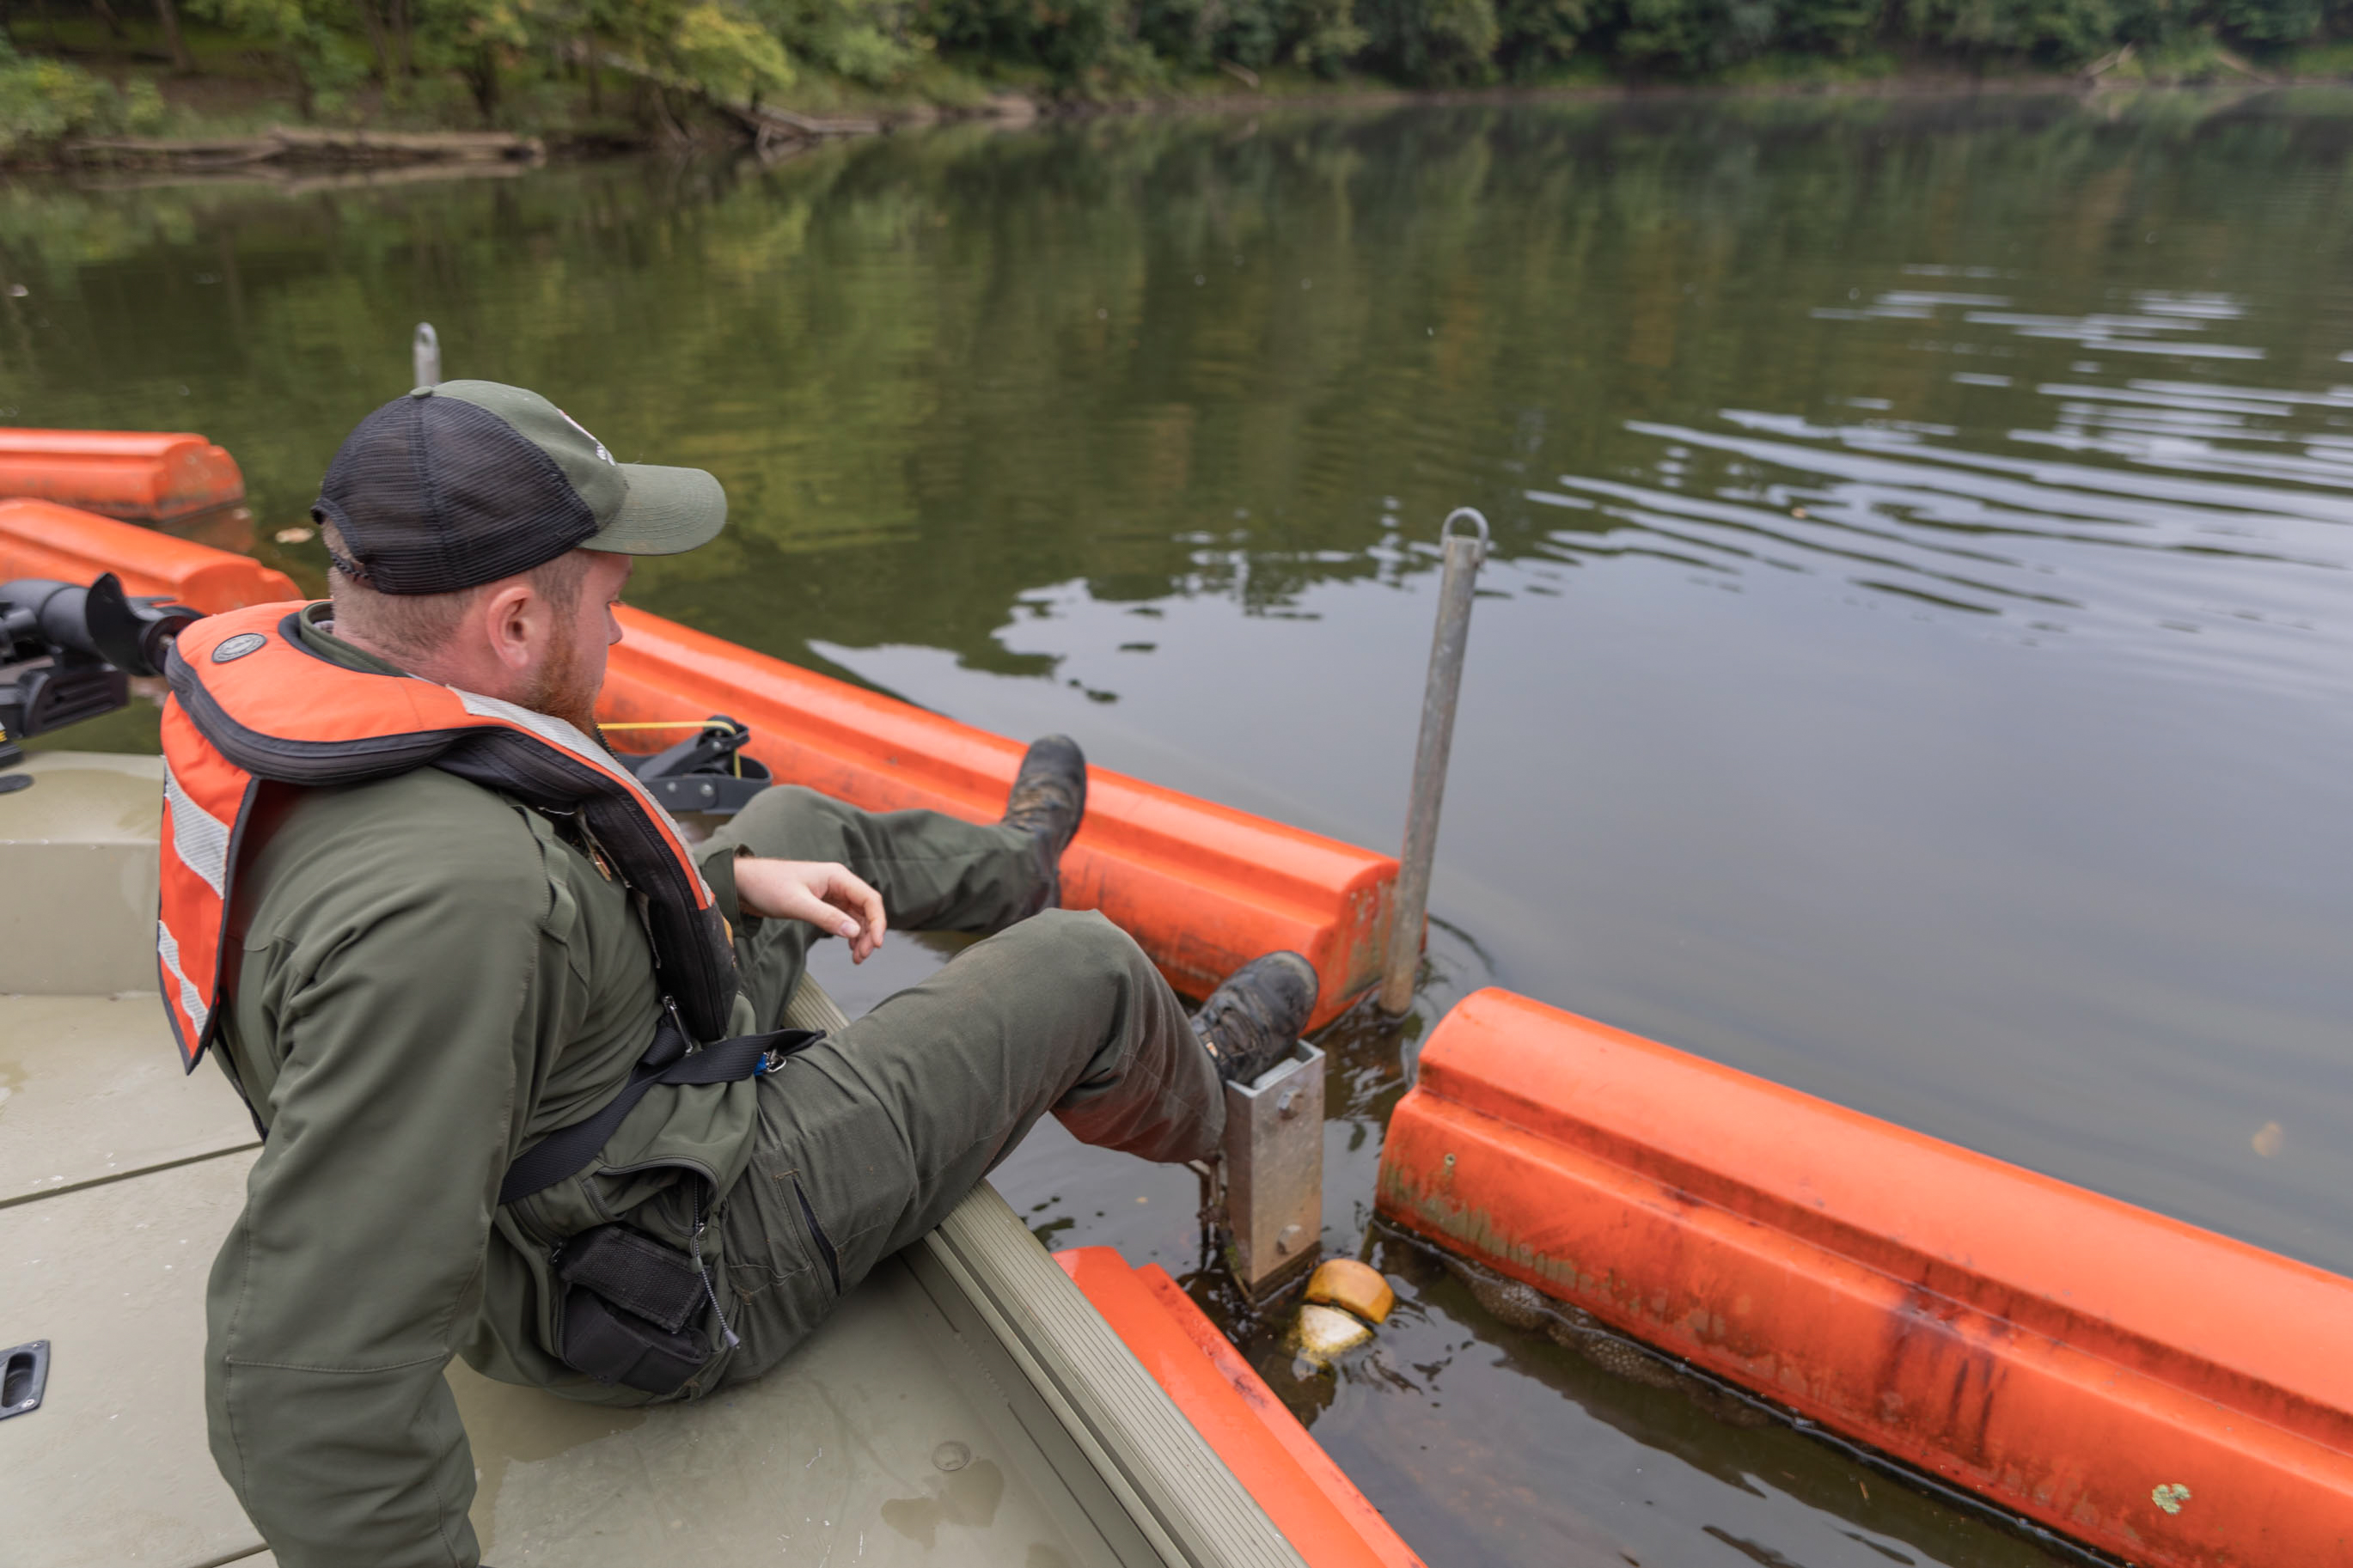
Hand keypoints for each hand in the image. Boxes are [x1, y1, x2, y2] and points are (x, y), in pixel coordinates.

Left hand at [733, 858, 886, 962]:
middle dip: (869, 933)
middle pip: (866, 909)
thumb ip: (827, 917)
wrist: (745, 883)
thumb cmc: (768, 885)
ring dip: (861, 936)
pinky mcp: (823, 903)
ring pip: (857, 916)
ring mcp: (831, 893)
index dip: (878, 922)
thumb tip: (854, 931)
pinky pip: (845, 918)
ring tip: (857, 957)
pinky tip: (849, 947)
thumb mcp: (797, 903)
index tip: (876, 944)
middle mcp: (838, 883)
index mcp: (837, 876)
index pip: (870, 898)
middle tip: (862, 956)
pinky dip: (850, 933)